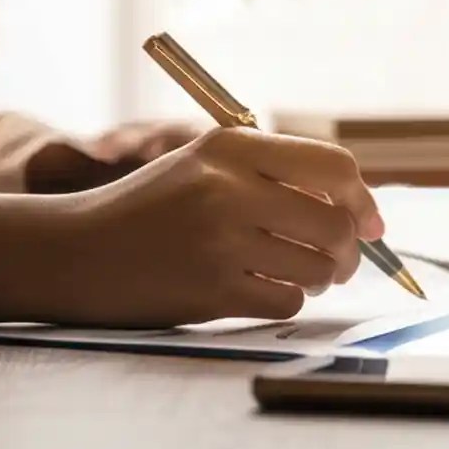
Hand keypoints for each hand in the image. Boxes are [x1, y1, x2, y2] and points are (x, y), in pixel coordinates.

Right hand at [0, 128, 383, 327]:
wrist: (77, 251)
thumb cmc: (153, 209)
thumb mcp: (207, 167)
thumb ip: (277, 176)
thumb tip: (367, 213)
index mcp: (233, 147)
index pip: (333, 165)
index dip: (363, 197)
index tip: (371, 222)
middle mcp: (228, 187)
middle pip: (335, 222)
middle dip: (349, 250)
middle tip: (339, 262)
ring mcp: (219, 239)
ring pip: (318, 267)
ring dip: (320, 278)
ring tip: (297, 275)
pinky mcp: (209, 288)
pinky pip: (286, 301)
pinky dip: (285, 301)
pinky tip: (263, 292)